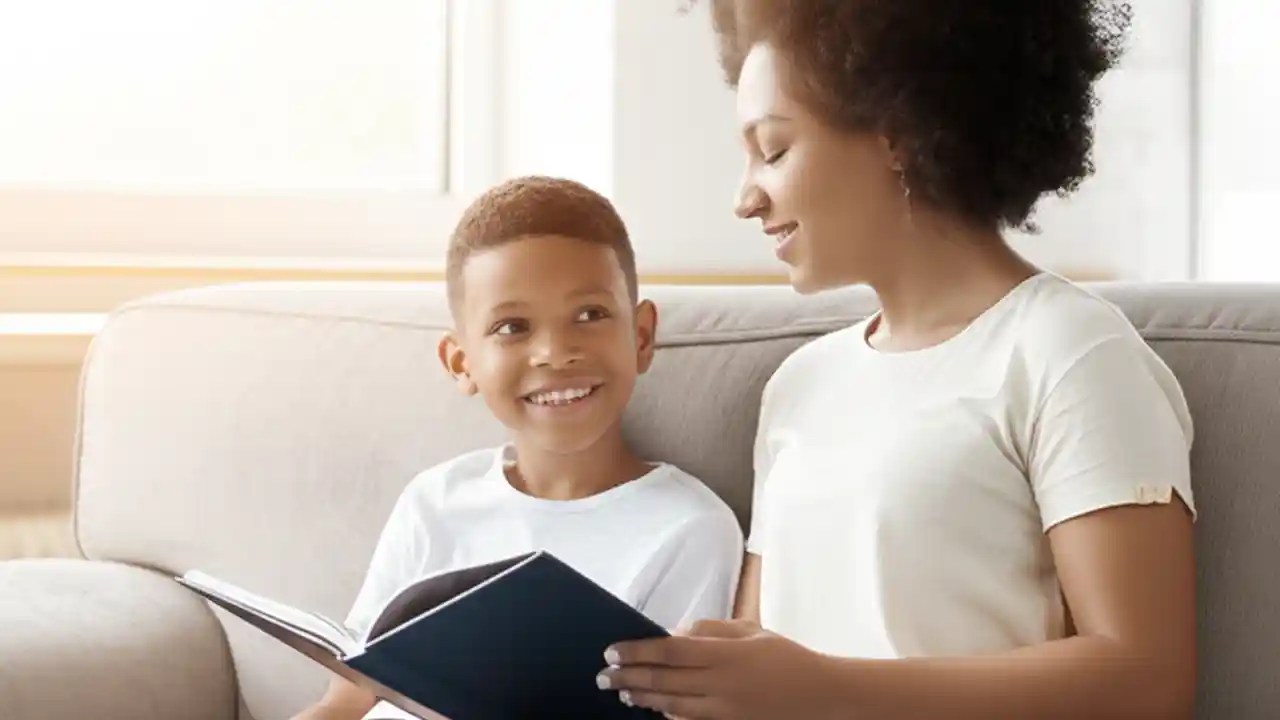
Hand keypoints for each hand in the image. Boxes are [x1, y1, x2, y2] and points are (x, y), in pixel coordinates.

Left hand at [597, 619, 840, 719]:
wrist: (819, 696)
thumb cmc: (784, 656)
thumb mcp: (750, 630)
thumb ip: (710, 629)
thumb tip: (674, 632)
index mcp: (726, 654)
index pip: (670, 650)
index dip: (638, 651)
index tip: (613, 650)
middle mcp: (720, 683)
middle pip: (664, 680)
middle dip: (629, 678)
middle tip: (602, 676)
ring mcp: (723, 710)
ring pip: (671, 705)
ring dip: (642, 698)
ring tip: (621, 693)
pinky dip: (667, 715)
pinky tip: (653, 709)